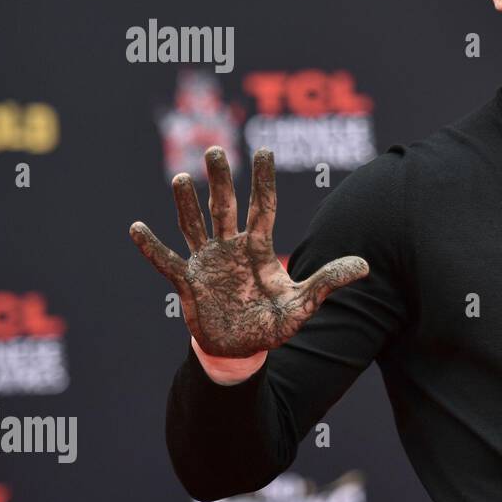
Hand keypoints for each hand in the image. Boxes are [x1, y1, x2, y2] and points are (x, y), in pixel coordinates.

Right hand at [129, 145, 368, 357]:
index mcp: (258, 249)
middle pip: (224, 207)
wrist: (243, 351)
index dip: (263, 181)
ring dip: (187, 203)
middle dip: (220, 180)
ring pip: (195, 225)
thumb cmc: (273, 324)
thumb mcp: (303, 305)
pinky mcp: (188, 282)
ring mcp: (207, 262)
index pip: (262, 208)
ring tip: (181, 176)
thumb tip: (364, 265)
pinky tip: (137, 228)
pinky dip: (152, 246)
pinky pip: (167, 260)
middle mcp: (231, 248)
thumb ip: (327, 282)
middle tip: (215, 150)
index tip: (265, 150)